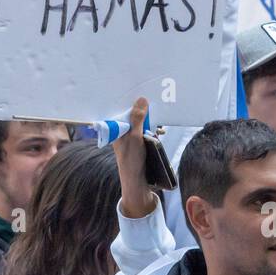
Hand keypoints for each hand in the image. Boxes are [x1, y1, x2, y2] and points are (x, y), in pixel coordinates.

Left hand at [112, 96, 155, 218]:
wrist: (136, 180)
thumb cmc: (131, 159)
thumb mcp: (135, 136)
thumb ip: (137, 118)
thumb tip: (141, 100)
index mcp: (115, 128)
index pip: (123, 109)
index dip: (133, 102)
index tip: (144, 94)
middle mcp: (121, 130)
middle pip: (133, 115)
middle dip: (145, 113)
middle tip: (157, 109)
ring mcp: (129, 136)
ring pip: (141, 123)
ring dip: (151, 122)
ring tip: (160, 127)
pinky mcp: (137, 142)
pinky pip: (145, 131)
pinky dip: (152, 130)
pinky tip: (160, 132)